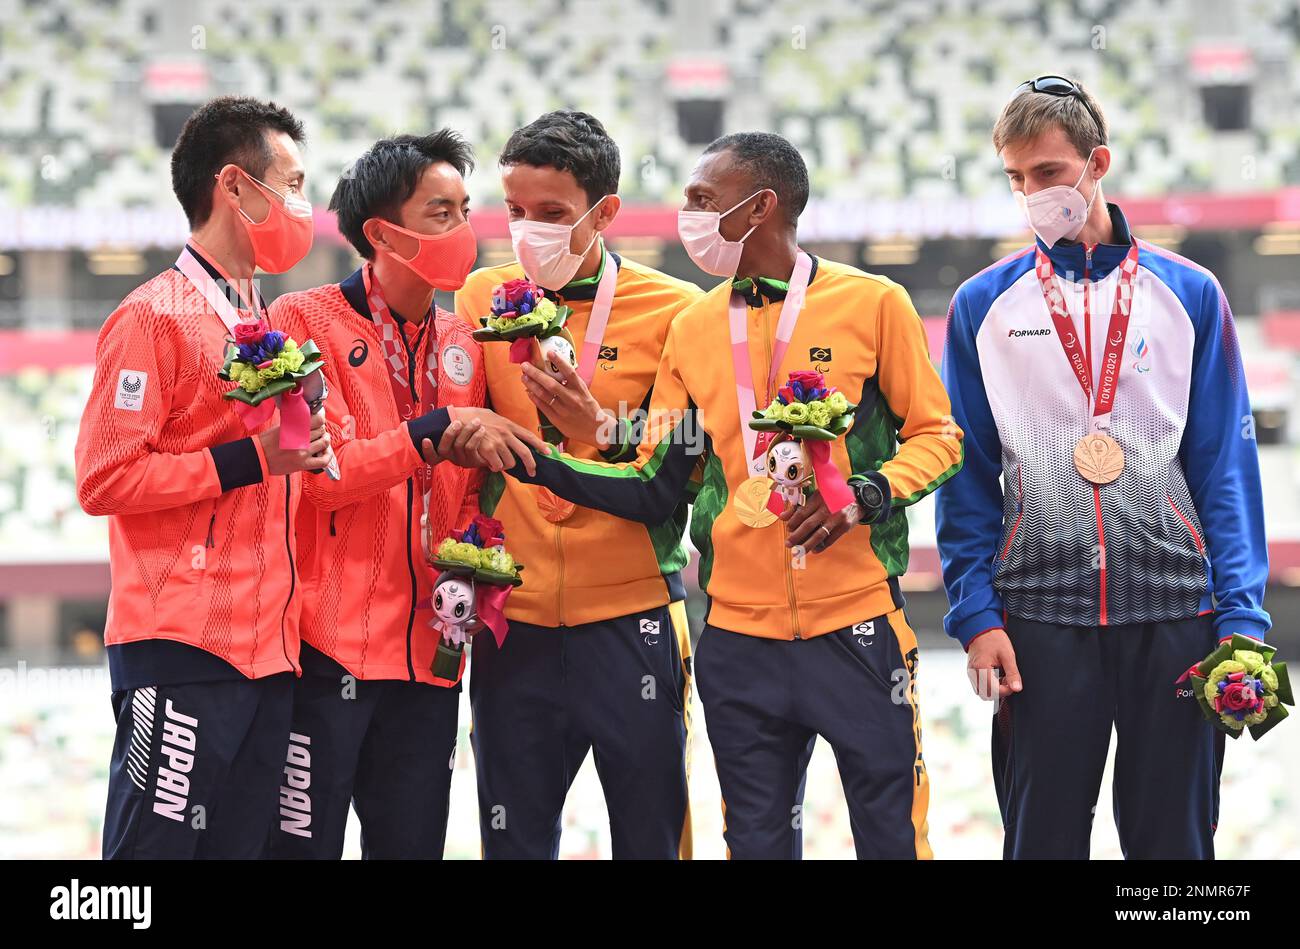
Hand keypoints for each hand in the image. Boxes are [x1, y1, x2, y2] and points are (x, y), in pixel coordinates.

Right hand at [259, 413, 333, 475]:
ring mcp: (302, 452)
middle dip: (321, 428)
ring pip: (324, 442)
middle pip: (321, 430)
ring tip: (321, 439)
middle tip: (317, 430)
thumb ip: (295, 422)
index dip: (321, 417)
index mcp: (293, 427)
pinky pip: (323, 460)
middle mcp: (299, 439)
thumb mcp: (280, 426)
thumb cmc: (267, 441)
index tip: (320, 416)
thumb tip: (309, 416)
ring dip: (325, 439)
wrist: (258, 457)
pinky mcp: (303, 464)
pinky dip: (327, 455)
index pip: (317, 419)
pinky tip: (324, 452)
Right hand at [431, 407, 547, 474]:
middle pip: (525, 452)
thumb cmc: (476, 418)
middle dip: (531, 465)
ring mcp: (498, 442)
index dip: (540, 445)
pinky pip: (497, 466)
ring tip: (497, 462)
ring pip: (510, 463)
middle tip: (532, 472)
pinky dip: (495, 468)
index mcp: (509, 425)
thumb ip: (506, 427)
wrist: (460, 418)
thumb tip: (514, 434)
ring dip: (505, 466)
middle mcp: (506, 433)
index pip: (529, 436)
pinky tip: (490, 464)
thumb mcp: (495, 417)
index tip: (548, 452)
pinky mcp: (488, 450)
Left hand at [519, 353, 615, 448]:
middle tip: (525, 366)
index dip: (559, 362)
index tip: (549, 352)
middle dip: (536, 374)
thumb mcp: (585, 393)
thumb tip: (557, 369)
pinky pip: (543, 407)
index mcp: (580, 390)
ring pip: (544, 395)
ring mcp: (564, 410)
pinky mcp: (557, 420)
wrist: (596, 430)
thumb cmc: (589, 409)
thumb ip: (572, 383)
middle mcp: (572, 399)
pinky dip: (534, 398)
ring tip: (524, 377)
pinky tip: (528, 392)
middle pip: (551, 384)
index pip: (569, 373)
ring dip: (532, 385)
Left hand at [781, 490, 860, 552]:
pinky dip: (821, 546)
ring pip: (819, 535)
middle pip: (809, 525)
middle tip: (788, 544)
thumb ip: (799, 506)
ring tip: (798, 552)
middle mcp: (827, 508)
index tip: (788, 529)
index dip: (793, 522)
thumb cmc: (832, 497)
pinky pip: (830, 540)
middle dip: (796, 536)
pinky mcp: (845, 526)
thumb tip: (782, 517)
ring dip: (807, 545)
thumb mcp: (817, 496)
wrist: (857, 498)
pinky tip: (813, 550)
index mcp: (818, 498)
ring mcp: (837, 518)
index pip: (802, 512)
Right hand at [965, 628, 1021, 700]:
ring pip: (982, 692)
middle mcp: (973, 673)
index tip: (1013, 683)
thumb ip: (1013, 673)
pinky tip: (995, 674)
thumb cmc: (994, 639)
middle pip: (986, 695)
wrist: (980, 628)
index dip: (1006, 691)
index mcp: (981, 668)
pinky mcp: (971, 672)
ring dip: (993, 689)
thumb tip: (1017, 688)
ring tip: (1001, 676)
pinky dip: (988, 684)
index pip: (994, 691)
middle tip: (1007, 679)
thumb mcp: (1008, 655)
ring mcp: (970, 673)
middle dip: (999, 691)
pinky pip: (979, 685)